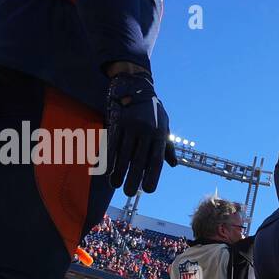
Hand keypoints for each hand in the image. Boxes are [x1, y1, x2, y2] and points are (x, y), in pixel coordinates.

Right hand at [105, 69, 176, 195]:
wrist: (135, 85)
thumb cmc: (152, 109)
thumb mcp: (164, 124)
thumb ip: (167, 145)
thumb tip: (173, 164)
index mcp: (159, 134)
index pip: (156, 160)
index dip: (153, 176)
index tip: (149, 190)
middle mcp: (146, 131)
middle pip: (138, 160)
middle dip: (133, 178)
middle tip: (129, 193)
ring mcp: (130, 126)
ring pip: (123, 154)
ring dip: (118, 171)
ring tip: (115, 185)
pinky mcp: (117, 122)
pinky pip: (111, 143)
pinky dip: (108, 158)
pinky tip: (105, 169)